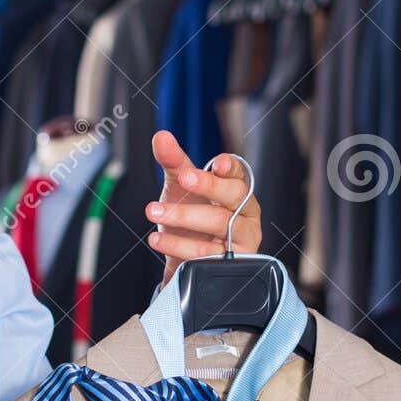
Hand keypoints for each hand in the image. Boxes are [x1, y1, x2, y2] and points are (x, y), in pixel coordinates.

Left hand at [145, 130, 262, 282]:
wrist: (184, 262)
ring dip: (185, 216)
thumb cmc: (191, 220)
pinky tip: (158, 239)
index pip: (239, 174)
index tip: (217, 164)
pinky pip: (208, 253)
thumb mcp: (180, 189)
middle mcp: (245, 213)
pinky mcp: (231, 264)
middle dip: (209, 185)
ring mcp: (242, 240)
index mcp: (237, 190)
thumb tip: (161, 137)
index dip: (230, 168)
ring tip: (155, 212)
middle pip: (234, 195)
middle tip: (183, 179)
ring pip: (220, 224)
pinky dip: (180, 245)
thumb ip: (173, 163)